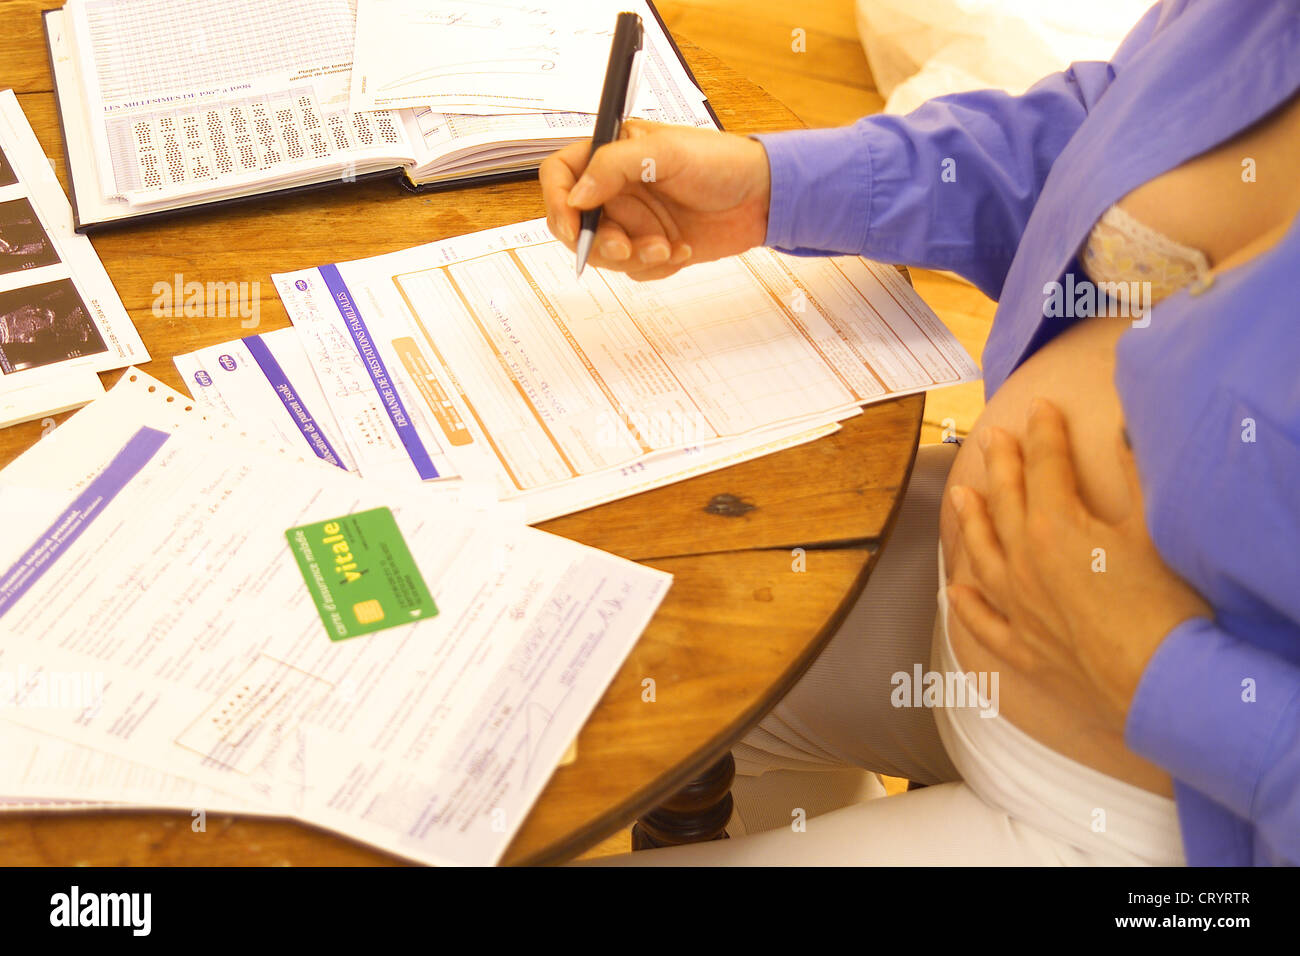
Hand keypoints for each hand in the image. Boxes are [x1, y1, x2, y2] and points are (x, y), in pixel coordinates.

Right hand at [539, 119, 771, 279]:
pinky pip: (634, 269)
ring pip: (603, 253)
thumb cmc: (720, 162)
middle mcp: (615, 188)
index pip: (560, 174)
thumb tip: (576, 196)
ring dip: (632, 256)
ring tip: (664, 246)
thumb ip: (613, 166)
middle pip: (575, 223)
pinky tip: (681, 249)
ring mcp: (633, 220)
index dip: (557, 201)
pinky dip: (655, 266)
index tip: (573, 226)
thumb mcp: (665, 151)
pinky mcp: (651, 246)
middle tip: (623, 247)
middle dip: (597, 241)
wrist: (762, 197)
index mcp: (610, 154)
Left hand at [946, 400, 1212, 732]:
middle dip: (1002, 465)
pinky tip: (954, 591)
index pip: (1046, 466)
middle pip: (1007, 502)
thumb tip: (1126, 430)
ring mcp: (1017, 608)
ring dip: (971, 523)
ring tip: (960, 497)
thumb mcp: (1153, 531)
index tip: (1041, 407)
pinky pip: (983, 623)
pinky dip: (966, 605)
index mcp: (1055, 526)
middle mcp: (1023, 562)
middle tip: (993, 438)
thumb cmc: (1164, 608)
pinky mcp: (1023, 650)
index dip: (1045, 433)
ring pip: (983, 555)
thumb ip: (1136, 475)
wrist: (1160, 685)